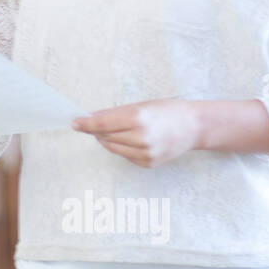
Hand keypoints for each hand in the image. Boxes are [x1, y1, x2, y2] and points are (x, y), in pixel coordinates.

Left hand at [71, 99, 201, 167]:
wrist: (193, 127)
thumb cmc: (167, 111)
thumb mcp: (140, 106)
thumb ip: (114, 113)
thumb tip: (91, 117)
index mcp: (138, 119)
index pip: (103, 124)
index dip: (86, 124)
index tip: (74, 123)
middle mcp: (141, 138)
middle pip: (106, 137)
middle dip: (96, 131)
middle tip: (92, 124)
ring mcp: (145, 153)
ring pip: (113, 148)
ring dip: (107, 140)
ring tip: (114, 131)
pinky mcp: (148, 163)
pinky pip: (126, 156)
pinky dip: (122, 148)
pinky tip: (131, 140)